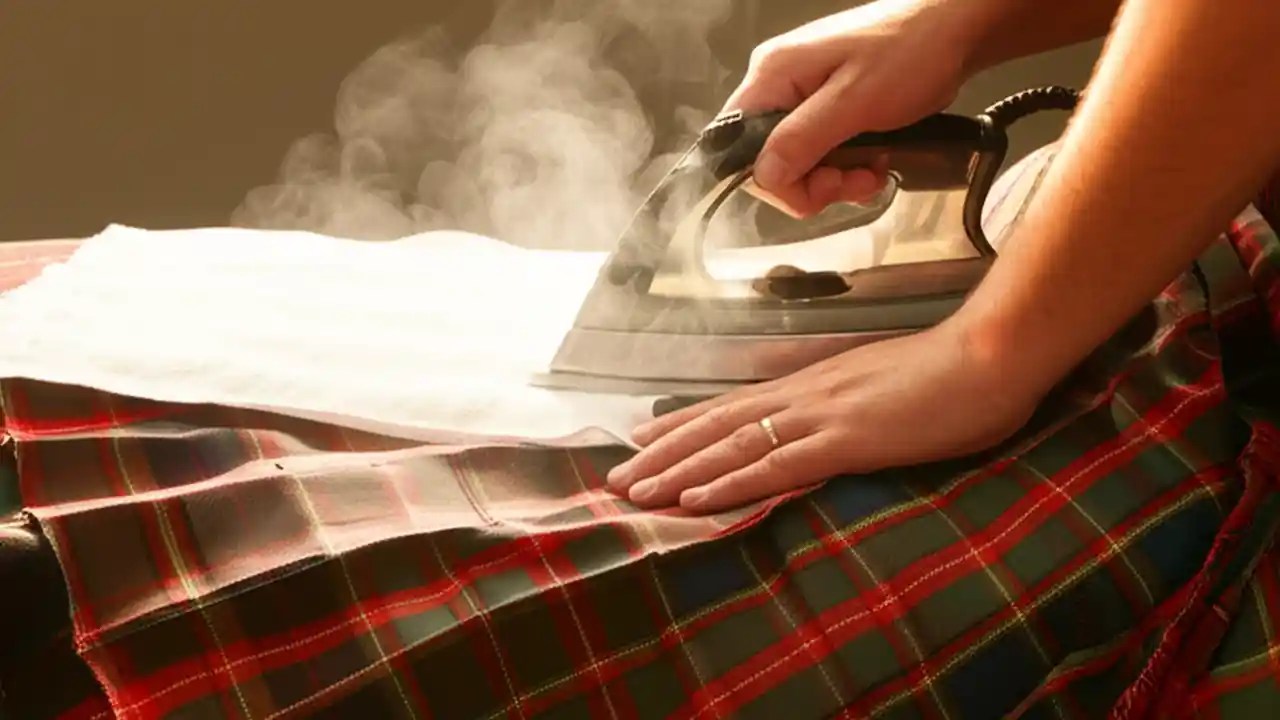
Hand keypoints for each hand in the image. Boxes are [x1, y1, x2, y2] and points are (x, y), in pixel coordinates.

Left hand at [606, 321, 1039, 513]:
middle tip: (616, 477)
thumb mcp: (884, 387)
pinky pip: (775, 465)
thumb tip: (827, 420)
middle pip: (717, 424)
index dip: (684, 424)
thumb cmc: (948, 375)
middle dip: (663, 453)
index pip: (733, 406)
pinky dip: (729, 481)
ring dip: (678, 470)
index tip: (642, 439)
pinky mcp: (845, 439)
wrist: (989, 356)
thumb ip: (848, 404)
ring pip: (731, 445)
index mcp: (812, 384)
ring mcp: (821, 415)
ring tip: (634, 491)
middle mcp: (803, 394)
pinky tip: (694, 497)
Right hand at [728, 0, 976, 216]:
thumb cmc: (910, 55)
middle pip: (771, 159)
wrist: (957, 28)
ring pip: (798, 161)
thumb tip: (763, 177)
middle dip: (813, 183)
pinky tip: (876, 161)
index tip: (822, 188)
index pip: (740, 147)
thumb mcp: (856, 101)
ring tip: (873, 171)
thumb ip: (804, 139)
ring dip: (837, 178)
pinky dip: (848, 166)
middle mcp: (778, 84)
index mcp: (772, 75)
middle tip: (856, 181)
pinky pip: (821, 150)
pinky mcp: (827, 105)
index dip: (776, 181)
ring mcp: (803, 94)